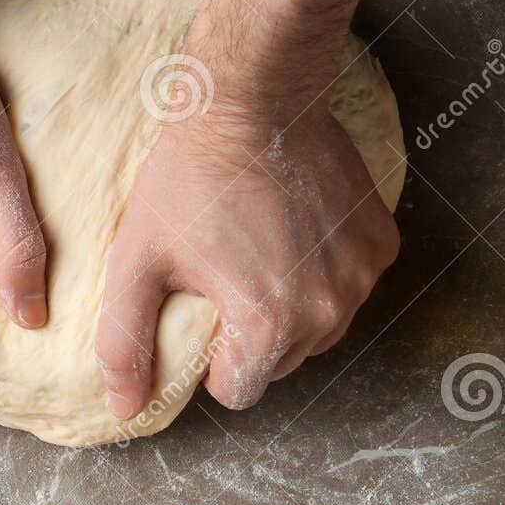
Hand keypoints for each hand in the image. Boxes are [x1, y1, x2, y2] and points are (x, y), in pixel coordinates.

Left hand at [96, 39, 398, 418]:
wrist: (253, 99)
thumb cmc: (190, 177)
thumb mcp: (137, 260)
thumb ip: (126, 342)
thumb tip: (124, 406)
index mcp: (267, 324)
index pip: (240, 391)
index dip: (212, 363)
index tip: (201, 316)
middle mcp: (326, 311)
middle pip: (281, 362)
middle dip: (250, 335)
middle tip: (224, 276)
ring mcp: (360, 277)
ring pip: (319, 328)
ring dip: (290, 308)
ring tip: (257, 252)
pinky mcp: (380, 243)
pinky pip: (349, 285)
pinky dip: (323, 271)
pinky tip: (293, 230)